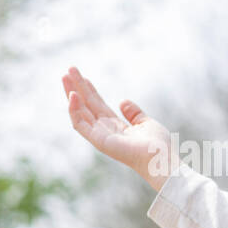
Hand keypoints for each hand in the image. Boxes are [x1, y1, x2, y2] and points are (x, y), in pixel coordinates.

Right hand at [62, 66, 177, 192]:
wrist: (162, 158)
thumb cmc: (159, 145)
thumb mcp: (146, 123)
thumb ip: (134, 113)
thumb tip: (123, 101)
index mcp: (116, 126)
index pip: (98, 105)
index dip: (91, 90)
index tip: (84, 76)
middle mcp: (105, 130)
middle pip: (87, 105)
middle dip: (77, 87)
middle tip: (69, 69)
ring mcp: (100, 135)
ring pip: (79, 112)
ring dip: (71, 94)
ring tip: (65, 76)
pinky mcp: (98, 141)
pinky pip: (80, 124)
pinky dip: (74, 110)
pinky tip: (73, 95)